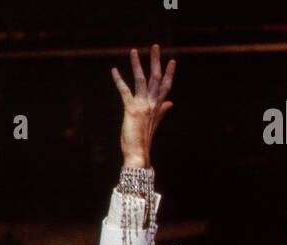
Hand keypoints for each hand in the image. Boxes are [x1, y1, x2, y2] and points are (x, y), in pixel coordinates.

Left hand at [111, 45, 175, 167]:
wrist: (138, 155)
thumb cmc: (144, 141)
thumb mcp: (154, 124)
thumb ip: (162, 111)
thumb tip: (170, 103)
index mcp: (157, 107)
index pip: (166, 87)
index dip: (169, 73)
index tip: (172, 61)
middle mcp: (152, 104)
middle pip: (156, 78)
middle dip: (156, 61)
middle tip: (155, 46)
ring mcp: (142, 106)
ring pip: (141, 80)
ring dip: (137, 64)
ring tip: (134, 51)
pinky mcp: (131, 110)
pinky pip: (124, 91)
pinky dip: (119, 80)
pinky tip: (114, 70)